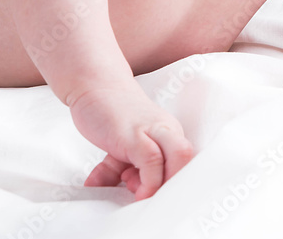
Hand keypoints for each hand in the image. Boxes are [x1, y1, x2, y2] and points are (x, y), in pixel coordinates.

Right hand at [68, 84, 193, 199]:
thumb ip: (123, 168)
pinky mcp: (134, 134)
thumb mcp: (120, 147)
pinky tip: (122, 187)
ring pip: (179, 158)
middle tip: (149, 199)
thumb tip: (121, 194)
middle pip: (190, 161)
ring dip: (161, 187)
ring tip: (138, 197)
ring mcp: (152, 131)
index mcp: (168, 135)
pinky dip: (145, 184)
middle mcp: (166, 132)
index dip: (173, 186)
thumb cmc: (109, 114)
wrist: (92, 84)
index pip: (185, 164)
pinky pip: (151, 162)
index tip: (155, 198)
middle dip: (175, 188)